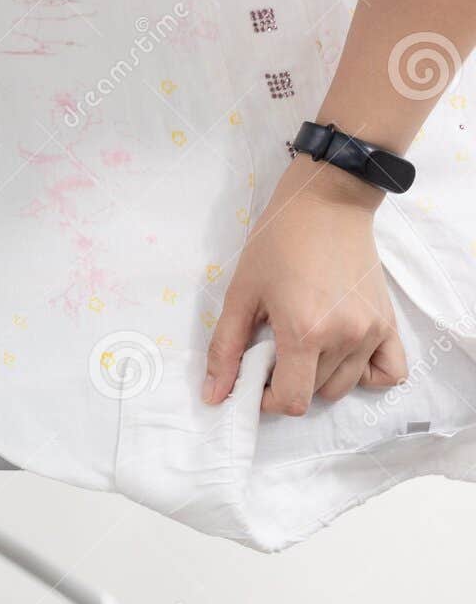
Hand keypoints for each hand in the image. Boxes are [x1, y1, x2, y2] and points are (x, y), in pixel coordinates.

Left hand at [203, 159, 407, 414]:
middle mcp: (345, 338)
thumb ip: (225, 348)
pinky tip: (341, 354)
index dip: (265, 399)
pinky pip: (390, 373)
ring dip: (318, 378)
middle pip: (316, 394)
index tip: (253, 378)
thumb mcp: (240, 294)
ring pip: (345, 386)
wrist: (326, 203)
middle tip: (272, 352)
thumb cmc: (277, 243)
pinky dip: (366, 375)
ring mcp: (372, 331)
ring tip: (301, 345)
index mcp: (305, 332)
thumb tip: (214, 396)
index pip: (292, 401)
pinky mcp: (389, 322)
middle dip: (287, 384)